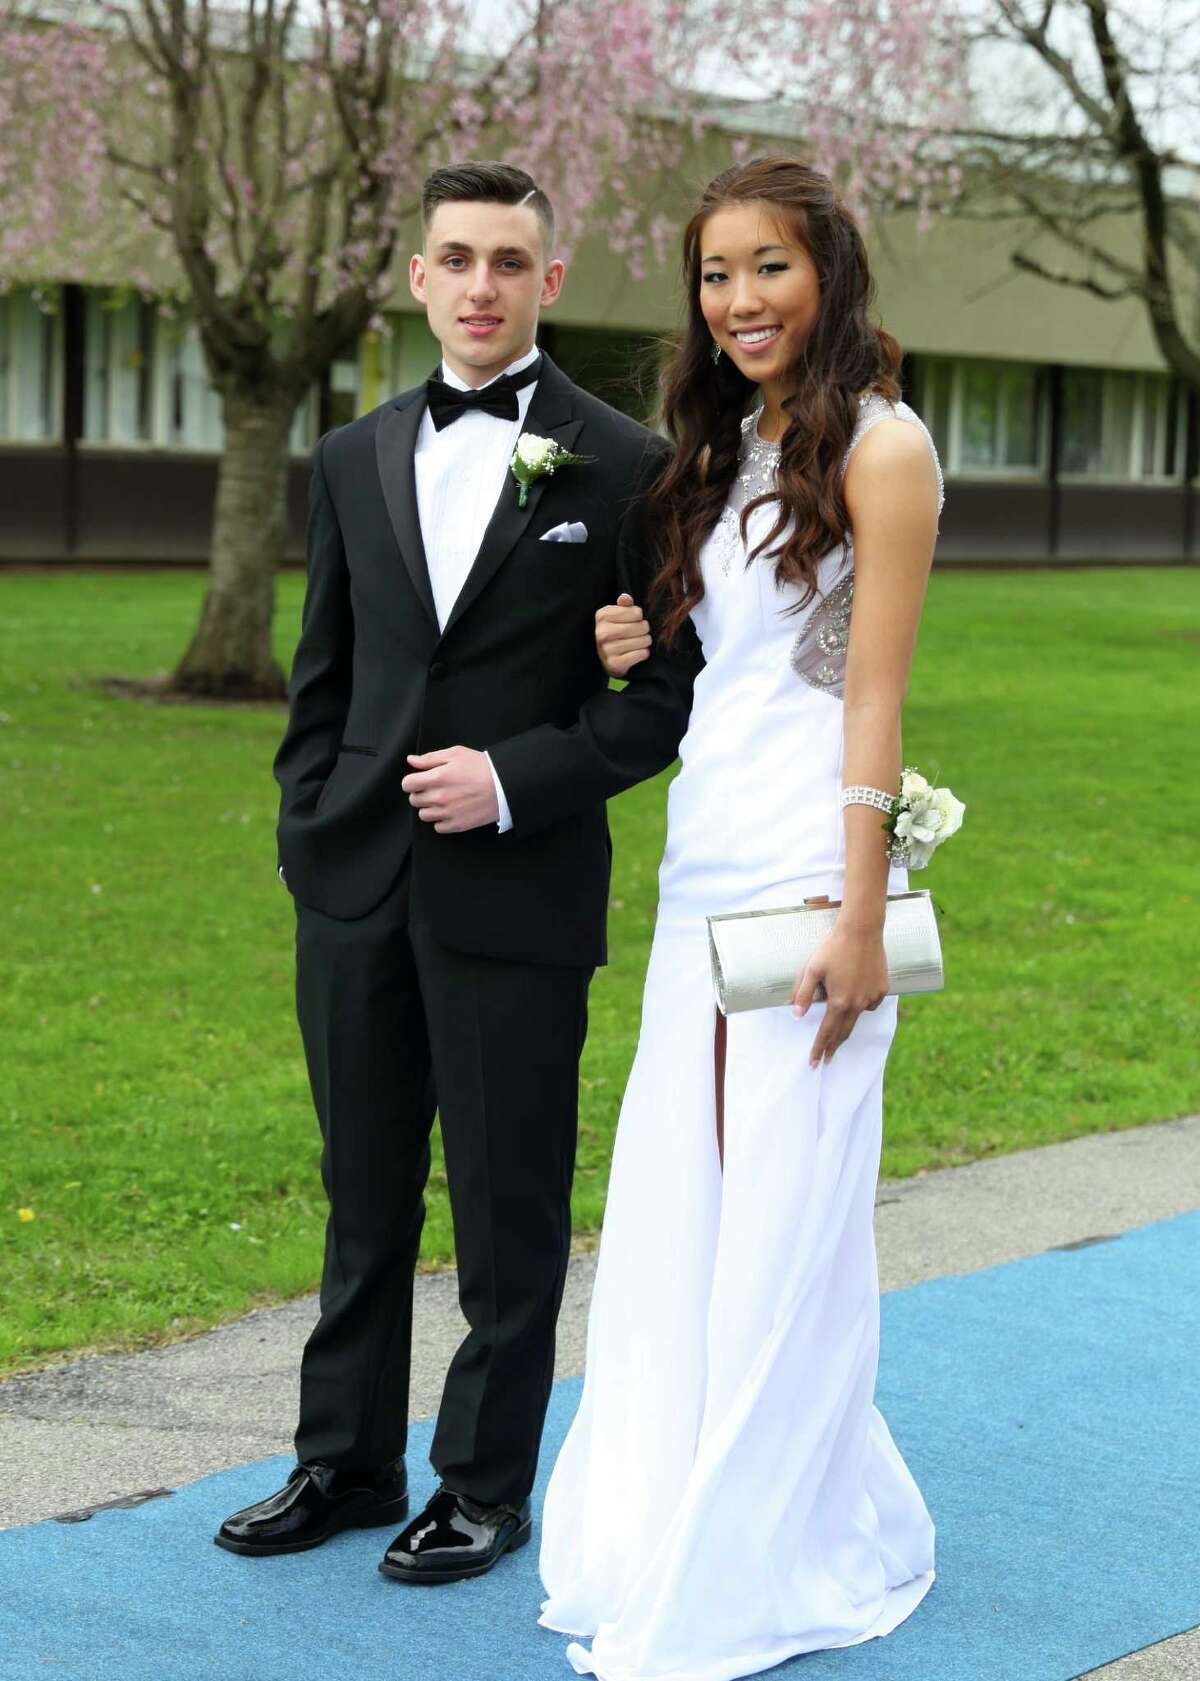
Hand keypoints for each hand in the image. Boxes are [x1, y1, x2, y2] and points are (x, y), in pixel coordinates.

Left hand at [402, 747, 498, 833]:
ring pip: (424, 815)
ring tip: (444, 800)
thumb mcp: (456, 754)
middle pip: (414, 800)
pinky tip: (451, 810)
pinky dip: (441, 820)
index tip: (420, 780)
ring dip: (430, 808)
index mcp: (436, 778)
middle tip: (436, 788)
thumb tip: (411, 761)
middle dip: (421, 793)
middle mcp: (439, 798)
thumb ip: (430, 758)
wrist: (504, 786)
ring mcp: (447, 813)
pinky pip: (437, 827)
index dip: (412, 781)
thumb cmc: (481, 767)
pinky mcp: (457, 825)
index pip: (407, 784)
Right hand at [596, 594, 651, 677]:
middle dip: (645, 630)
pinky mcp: (614, 664)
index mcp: (602, 616)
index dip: (639, 617)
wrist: (607, 659)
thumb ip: (624, 605)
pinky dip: (644, 653)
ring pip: (643, 641)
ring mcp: (607, 649)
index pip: (637, 612)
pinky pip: (642, 654)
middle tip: (639, 633)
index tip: (633, 621)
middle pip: (641, 626)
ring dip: (645, 642)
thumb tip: (626, 597)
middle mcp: (601, 632)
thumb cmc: (616, 632)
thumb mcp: (617, 615)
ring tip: (638, 643)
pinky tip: (637, 653)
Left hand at [791, 924, 887, 1068]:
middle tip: (827, 1059)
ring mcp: (872, 997)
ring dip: (847, 1024)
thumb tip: (796, 1015)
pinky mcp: (883, 988)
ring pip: (858, 1017)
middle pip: (844, 1032)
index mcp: (839, 1002)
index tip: (814, 1063)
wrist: (861, 930)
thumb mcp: (811, 969)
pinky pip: (870, 1003)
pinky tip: (856, 999)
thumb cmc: (833, 948)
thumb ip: (803, 994)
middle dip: (833, 1047)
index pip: (826, 1032)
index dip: (819, 1048)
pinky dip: (862, 1005)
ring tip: (838, 1031)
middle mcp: (857, 1004)